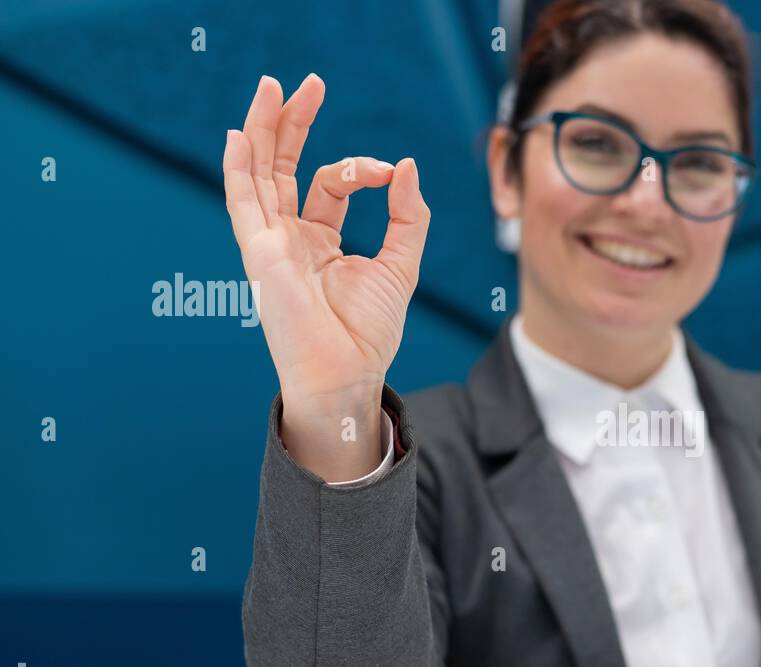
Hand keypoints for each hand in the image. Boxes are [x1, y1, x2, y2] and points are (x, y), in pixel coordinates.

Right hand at [222, 74, 430, 479]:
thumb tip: (407, 166)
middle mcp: (290, 237)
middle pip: (283, 167)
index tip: (389, 173)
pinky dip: (239, 171)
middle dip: (293, 123)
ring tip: (271, 87)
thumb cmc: (370, 332)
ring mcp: (271, 244)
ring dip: (263, 130)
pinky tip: (238, 138)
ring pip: (260, 175)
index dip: (360, 168)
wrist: (350, 375)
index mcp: (320, 239)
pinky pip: (243, 206)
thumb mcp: (402, 264)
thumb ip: (408, 216)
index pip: (330, 183)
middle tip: (310, 83)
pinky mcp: (261, 256)